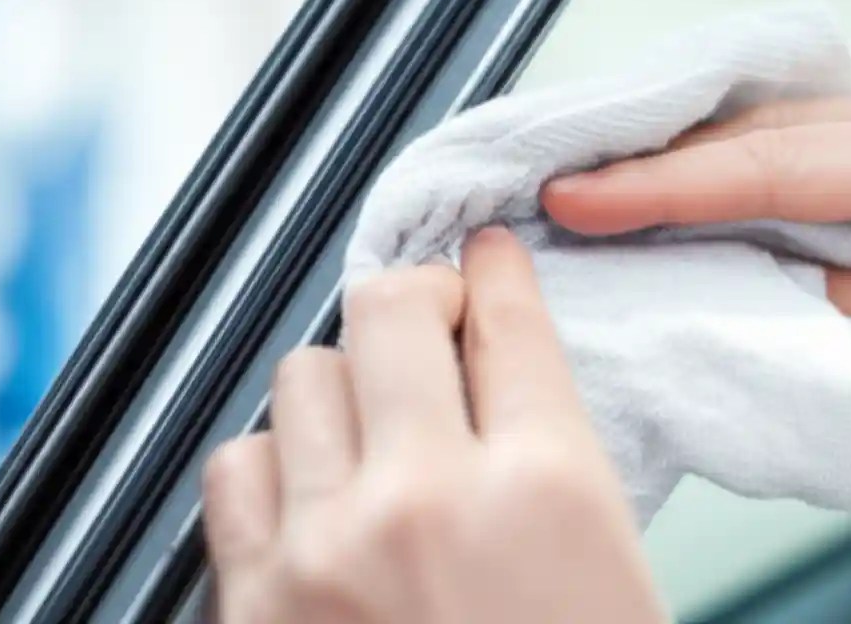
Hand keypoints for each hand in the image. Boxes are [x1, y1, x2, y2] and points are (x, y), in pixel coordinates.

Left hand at [201, 228, 665, 623]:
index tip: (483, 261)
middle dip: (416, 300)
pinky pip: (237, 468)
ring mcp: (324, 548)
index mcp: (548, 491)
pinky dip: (274, 467)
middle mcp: (427, 499)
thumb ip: (556, 470)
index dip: (495, 273)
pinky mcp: (252, 606)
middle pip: (392, 311)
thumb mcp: (612, 579)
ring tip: (369, 431)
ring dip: (343, 389)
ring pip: (303, 376)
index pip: (509, 320)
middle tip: (428, 323)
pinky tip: (309, 497)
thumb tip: (507, 385)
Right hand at [543, 80, 850, 447]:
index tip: (575, 199)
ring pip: (772, 130)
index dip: (660, 185)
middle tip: (559, 194)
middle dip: (654, 164)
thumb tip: (703, 278)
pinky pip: (797, 143)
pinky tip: (672, 189)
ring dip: (683, 164)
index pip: (774, 163)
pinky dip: (728, 171)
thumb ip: (809, 308)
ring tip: (595, 192)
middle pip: (764, 131)